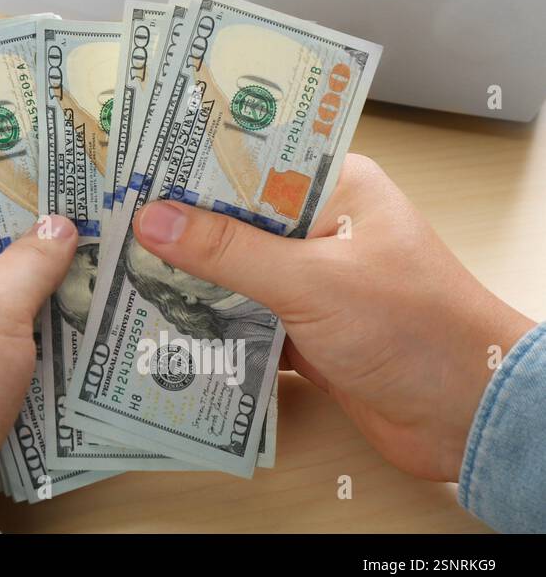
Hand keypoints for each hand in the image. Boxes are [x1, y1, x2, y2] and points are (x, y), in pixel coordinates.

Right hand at [132, 154, 534, 482]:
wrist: (470, 416)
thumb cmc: (413, 328)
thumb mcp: (312, 281)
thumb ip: (228, 251)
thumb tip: (152, 220)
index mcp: (336, 189)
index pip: (251, 160)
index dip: (192, 162)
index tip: (130, 164)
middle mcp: (322, 228)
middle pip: (234, 218)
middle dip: (177, 225)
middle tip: (107, 220)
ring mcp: (312, 281)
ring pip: (233, 271)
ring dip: (188, 278)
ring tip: (118, 269)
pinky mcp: (305, 330)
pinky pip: (243, 318)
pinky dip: (209, 324)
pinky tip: (159, 323)